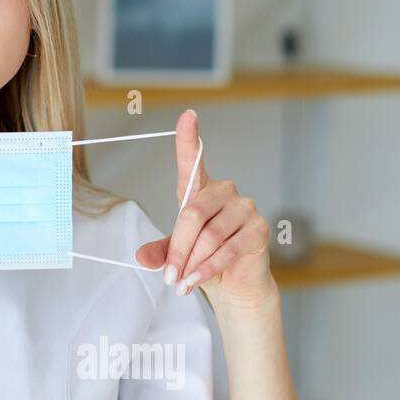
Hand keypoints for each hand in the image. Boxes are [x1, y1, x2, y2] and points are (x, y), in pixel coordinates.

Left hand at [135, 109, 276, 308]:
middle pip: (192, 215)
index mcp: (200, 189)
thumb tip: (141, 258)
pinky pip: (226, 250)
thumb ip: (160, 251)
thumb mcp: (176, 252)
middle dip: (177, 248)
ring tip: (181, 282)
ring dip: (191, 263)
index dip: (189, 138)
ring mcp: (245, 208)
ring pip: (208, 236)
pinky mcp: (259, 229)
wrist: (236, 283)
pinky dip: (207, 269)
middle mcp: (224, 191)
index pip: (193, 159)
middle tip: (168, 275)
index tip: (187, 116)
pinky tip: (195, 281)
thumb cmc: (203, 257)